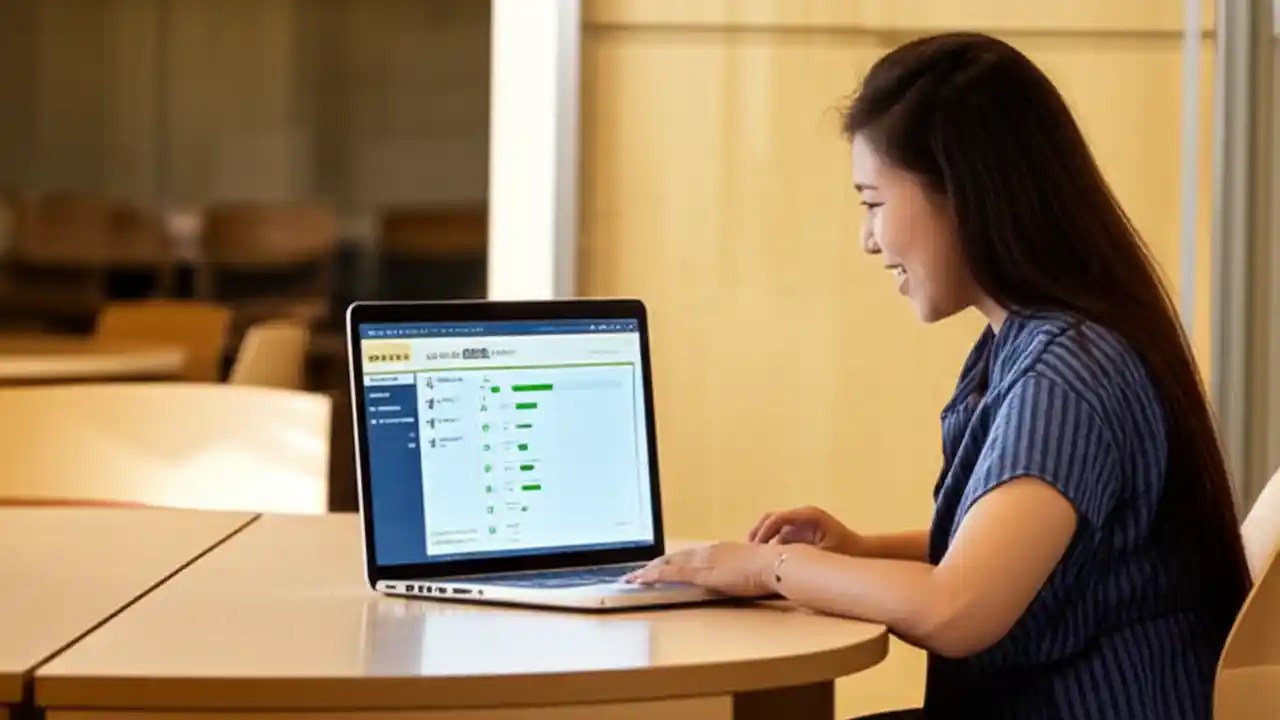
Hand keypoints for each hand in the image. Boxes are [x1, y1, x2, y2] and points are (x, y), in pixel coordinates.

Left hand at [624, 542, 781, 597]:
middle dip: (652, 567)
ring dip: (647, 572)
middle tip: (636, 574)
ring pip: (666, 565)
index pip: (686, 557)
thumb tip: (732, 579)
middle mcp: (705, 552)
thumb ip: (735, 573)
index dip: (669, 563)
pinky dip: (653, 576)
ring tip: (631, 579)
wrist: (775, 564)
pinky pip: (671, 574)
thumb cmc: (767, 569)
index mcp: (717, 551)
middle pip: (672, 559)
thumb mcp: (747, 570)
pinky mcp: (701, 571)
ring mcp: (702, 560)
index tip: (657, 568)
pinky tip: (642, 580)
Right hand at [748, 505, 861, 555]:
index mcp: (809, 516)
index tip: (756, 549)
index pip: (778, 518)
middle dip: (758, 533)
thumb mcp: (824, 554)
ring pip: (772, 526)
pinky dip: (770, 544)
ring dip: (762, 538)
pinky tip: (765, 559)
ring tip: (753, 557)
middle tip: (748, 552)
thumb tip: (779, 559)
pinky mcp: (799, 532)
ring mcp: (800, 522)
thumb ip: (802, 555)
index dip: (763, 532)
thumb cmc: (847, 552)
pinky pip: (779, 535)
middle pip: (771, 518)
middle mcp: (802, 515)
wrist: (862, 551)